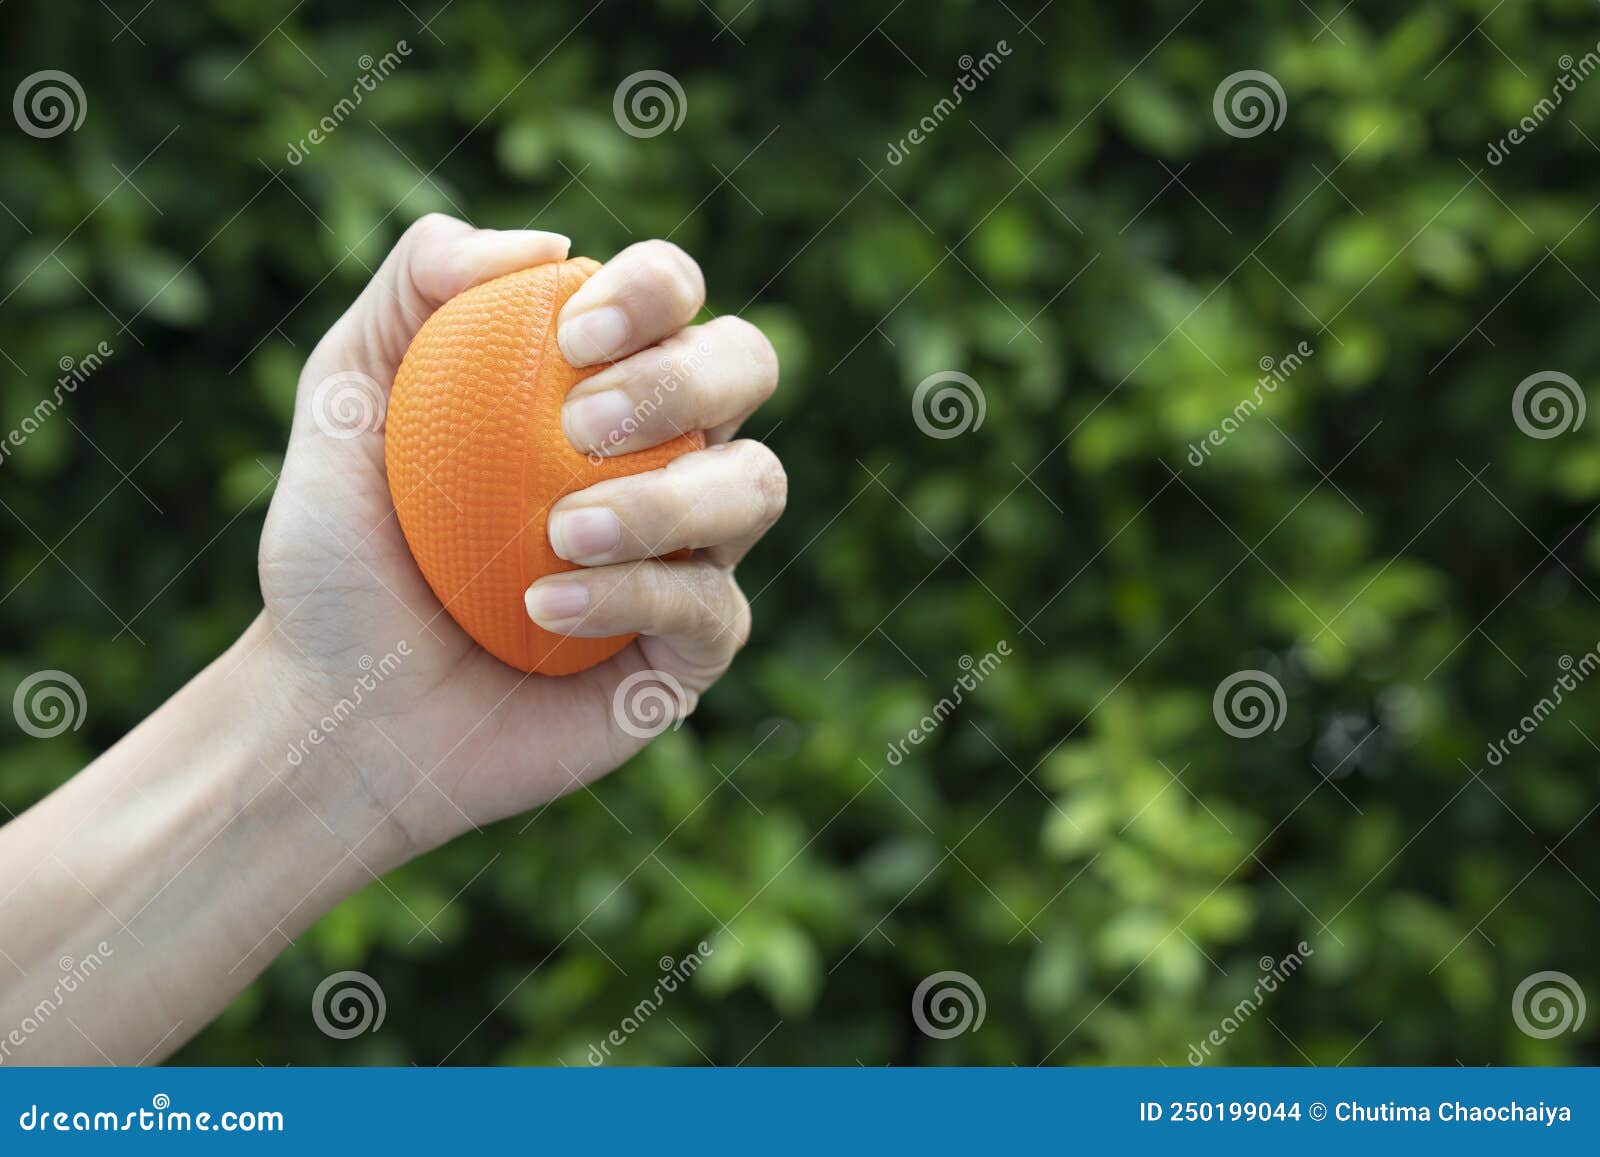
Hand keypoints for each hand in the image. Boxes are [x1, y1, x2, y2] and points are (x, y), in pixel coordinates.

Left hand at [255, 215, 783, 862]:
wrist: (336, 710)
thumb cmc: (341, 554)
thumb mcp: (342, 398)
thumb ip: (414, 288)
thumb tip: (547, 241)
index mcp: (600, 384)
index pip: (672, 298)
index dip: (653, 289)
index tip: (570, 334)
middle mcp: (663, 457)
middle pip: (748, 366)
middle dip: (684, 379)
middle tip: (582, 425)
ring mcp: (689, 555)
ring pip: (756, 486)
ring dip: (667, 497)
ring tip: (560, 529)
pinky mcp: (690, 652)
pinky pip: (711, 607)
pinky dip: (633, 594)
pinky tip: (543, 605)